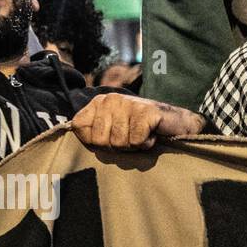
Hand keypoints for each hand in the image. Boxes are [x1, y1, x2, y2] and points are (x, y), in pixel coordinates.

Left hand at [71, 93, 203, 151]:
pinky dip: (145, 143)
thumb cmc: (141, 131)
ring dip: (132, 146)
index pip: (77, 127)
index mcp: (98, 103)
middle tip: (130, 137)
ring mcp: (127, 104)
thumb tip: (71, 140)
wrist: (176, 124)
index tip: (109, 139)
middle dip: (116, 146)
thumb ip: (92, 134)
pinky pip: (135, 140)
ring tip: (141, 135)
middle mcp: (110, 100)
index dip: (92, 141)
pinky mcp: (145, 111)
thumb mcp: (112, 131)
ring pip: (117, 142)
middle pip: (98, 139)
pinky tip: (151, 135)